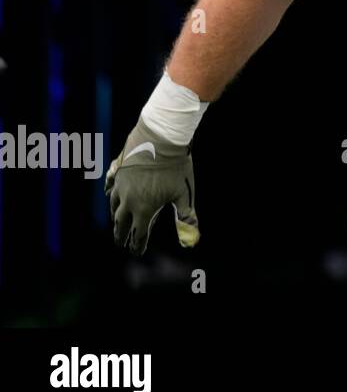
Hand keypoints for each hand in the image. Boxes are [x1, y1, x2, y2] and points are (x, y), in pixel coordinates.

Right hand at [105, 119, 199, 255]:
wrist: (161, 138)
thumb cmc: (177, 167)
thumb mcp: (184, 193)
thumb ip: (185, 218)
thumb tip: (191, 242)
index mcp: (145, 209)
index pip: (139, 234)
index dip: (137, 245)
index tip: (136, 252)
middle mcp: (128, 201)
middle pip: (121, 223)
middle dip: (122, 235)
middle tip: (120, 242)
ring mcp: (121, 186)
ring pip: (114, 207)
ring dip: (116, 217)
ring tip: (117, 222)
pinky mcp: (118, 172)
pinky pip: (110, 188)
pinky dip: (110, 196)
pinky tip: (110, 196)